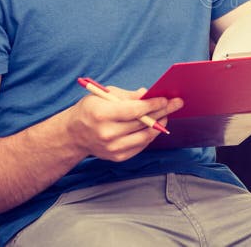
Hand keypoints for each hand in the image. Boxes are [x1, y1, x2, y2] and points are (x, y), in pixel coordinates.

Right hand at [68, 87, 183, 161]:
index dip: (153, 104)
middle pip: (143, 123)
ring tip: (166, 115)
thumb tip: (148, 94)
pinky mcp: (117, 157)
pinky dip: (150, 135)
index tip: (166, 99)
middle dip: (162, 112)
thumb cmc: (91, 110)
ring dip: (159, 125)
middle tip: (176, 104)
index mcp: (102, 115)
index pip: (134, 110)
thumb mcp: (104, 96)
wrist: (74, 134)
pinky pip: (141, 145)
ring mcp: (112, 148)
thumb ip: (128, 96)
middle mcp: (107, 133)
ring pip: (145, 136)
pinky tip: (155, 126)